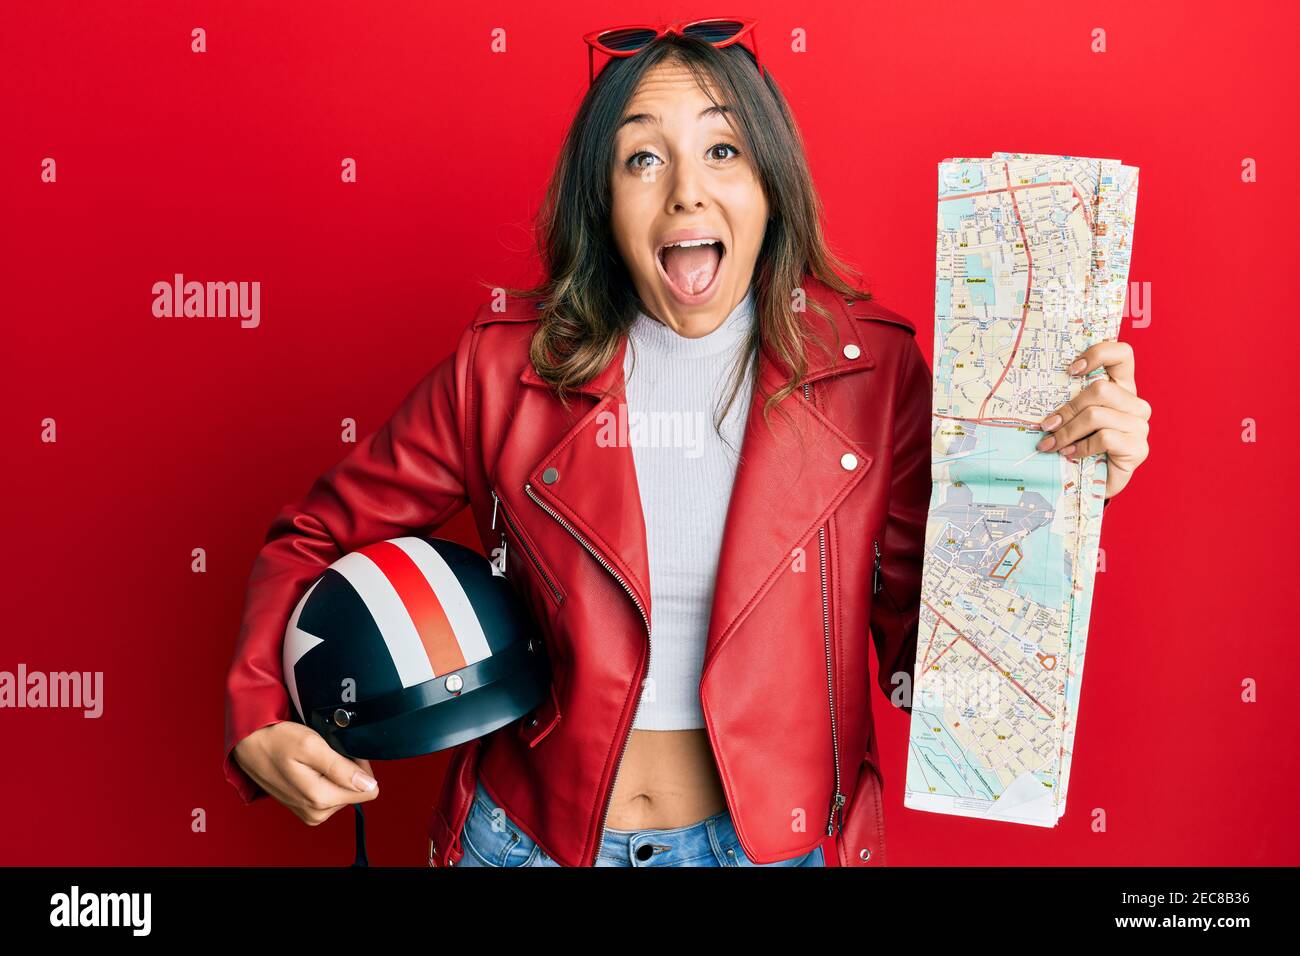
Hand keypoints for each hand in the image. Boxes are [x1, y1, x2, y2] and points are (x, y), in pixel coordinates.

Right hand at [233, 722, 378, 825]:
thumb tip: (369, 785)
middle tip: (327, 751)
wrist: (250, 745)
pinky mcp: (306, 807)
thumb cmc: (277, 741)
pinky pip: (330, 792)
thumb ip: (341, 768)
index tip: (345, 752)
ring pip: (344, 791)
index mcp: (320, 800)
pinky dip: (326, 777)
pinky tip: (311, 766)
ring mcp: (310, 811)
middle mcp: (316, 812)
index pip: (368, 790)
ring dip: (336, 772)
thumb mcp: (311, 746)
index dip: (361, 767)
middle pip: (356, 791)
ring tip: (316, 758)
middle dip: (347, 769)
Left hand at [1034, 340, 1150, 499]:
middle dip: (1067, 410)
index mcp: (1122, 387)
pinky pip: (1104, 438)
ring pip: (1096, 416)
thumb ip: (1070, 402)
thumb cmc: (1082, 445)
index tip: (1071, 370)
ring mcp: (1140, 425)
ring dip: (1067, 432)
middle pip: (1100, 390)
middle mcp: (1135, 403)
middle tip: (1046, 426)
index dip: (1098, 354)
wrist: (1095, 481)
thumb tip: (1040, 396)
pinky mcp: (1138, 448)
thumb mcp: (1074, 419)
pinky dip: (1080, 447)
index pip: (1122, 354)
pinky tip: (1069, 454)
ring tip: (1051, 444)